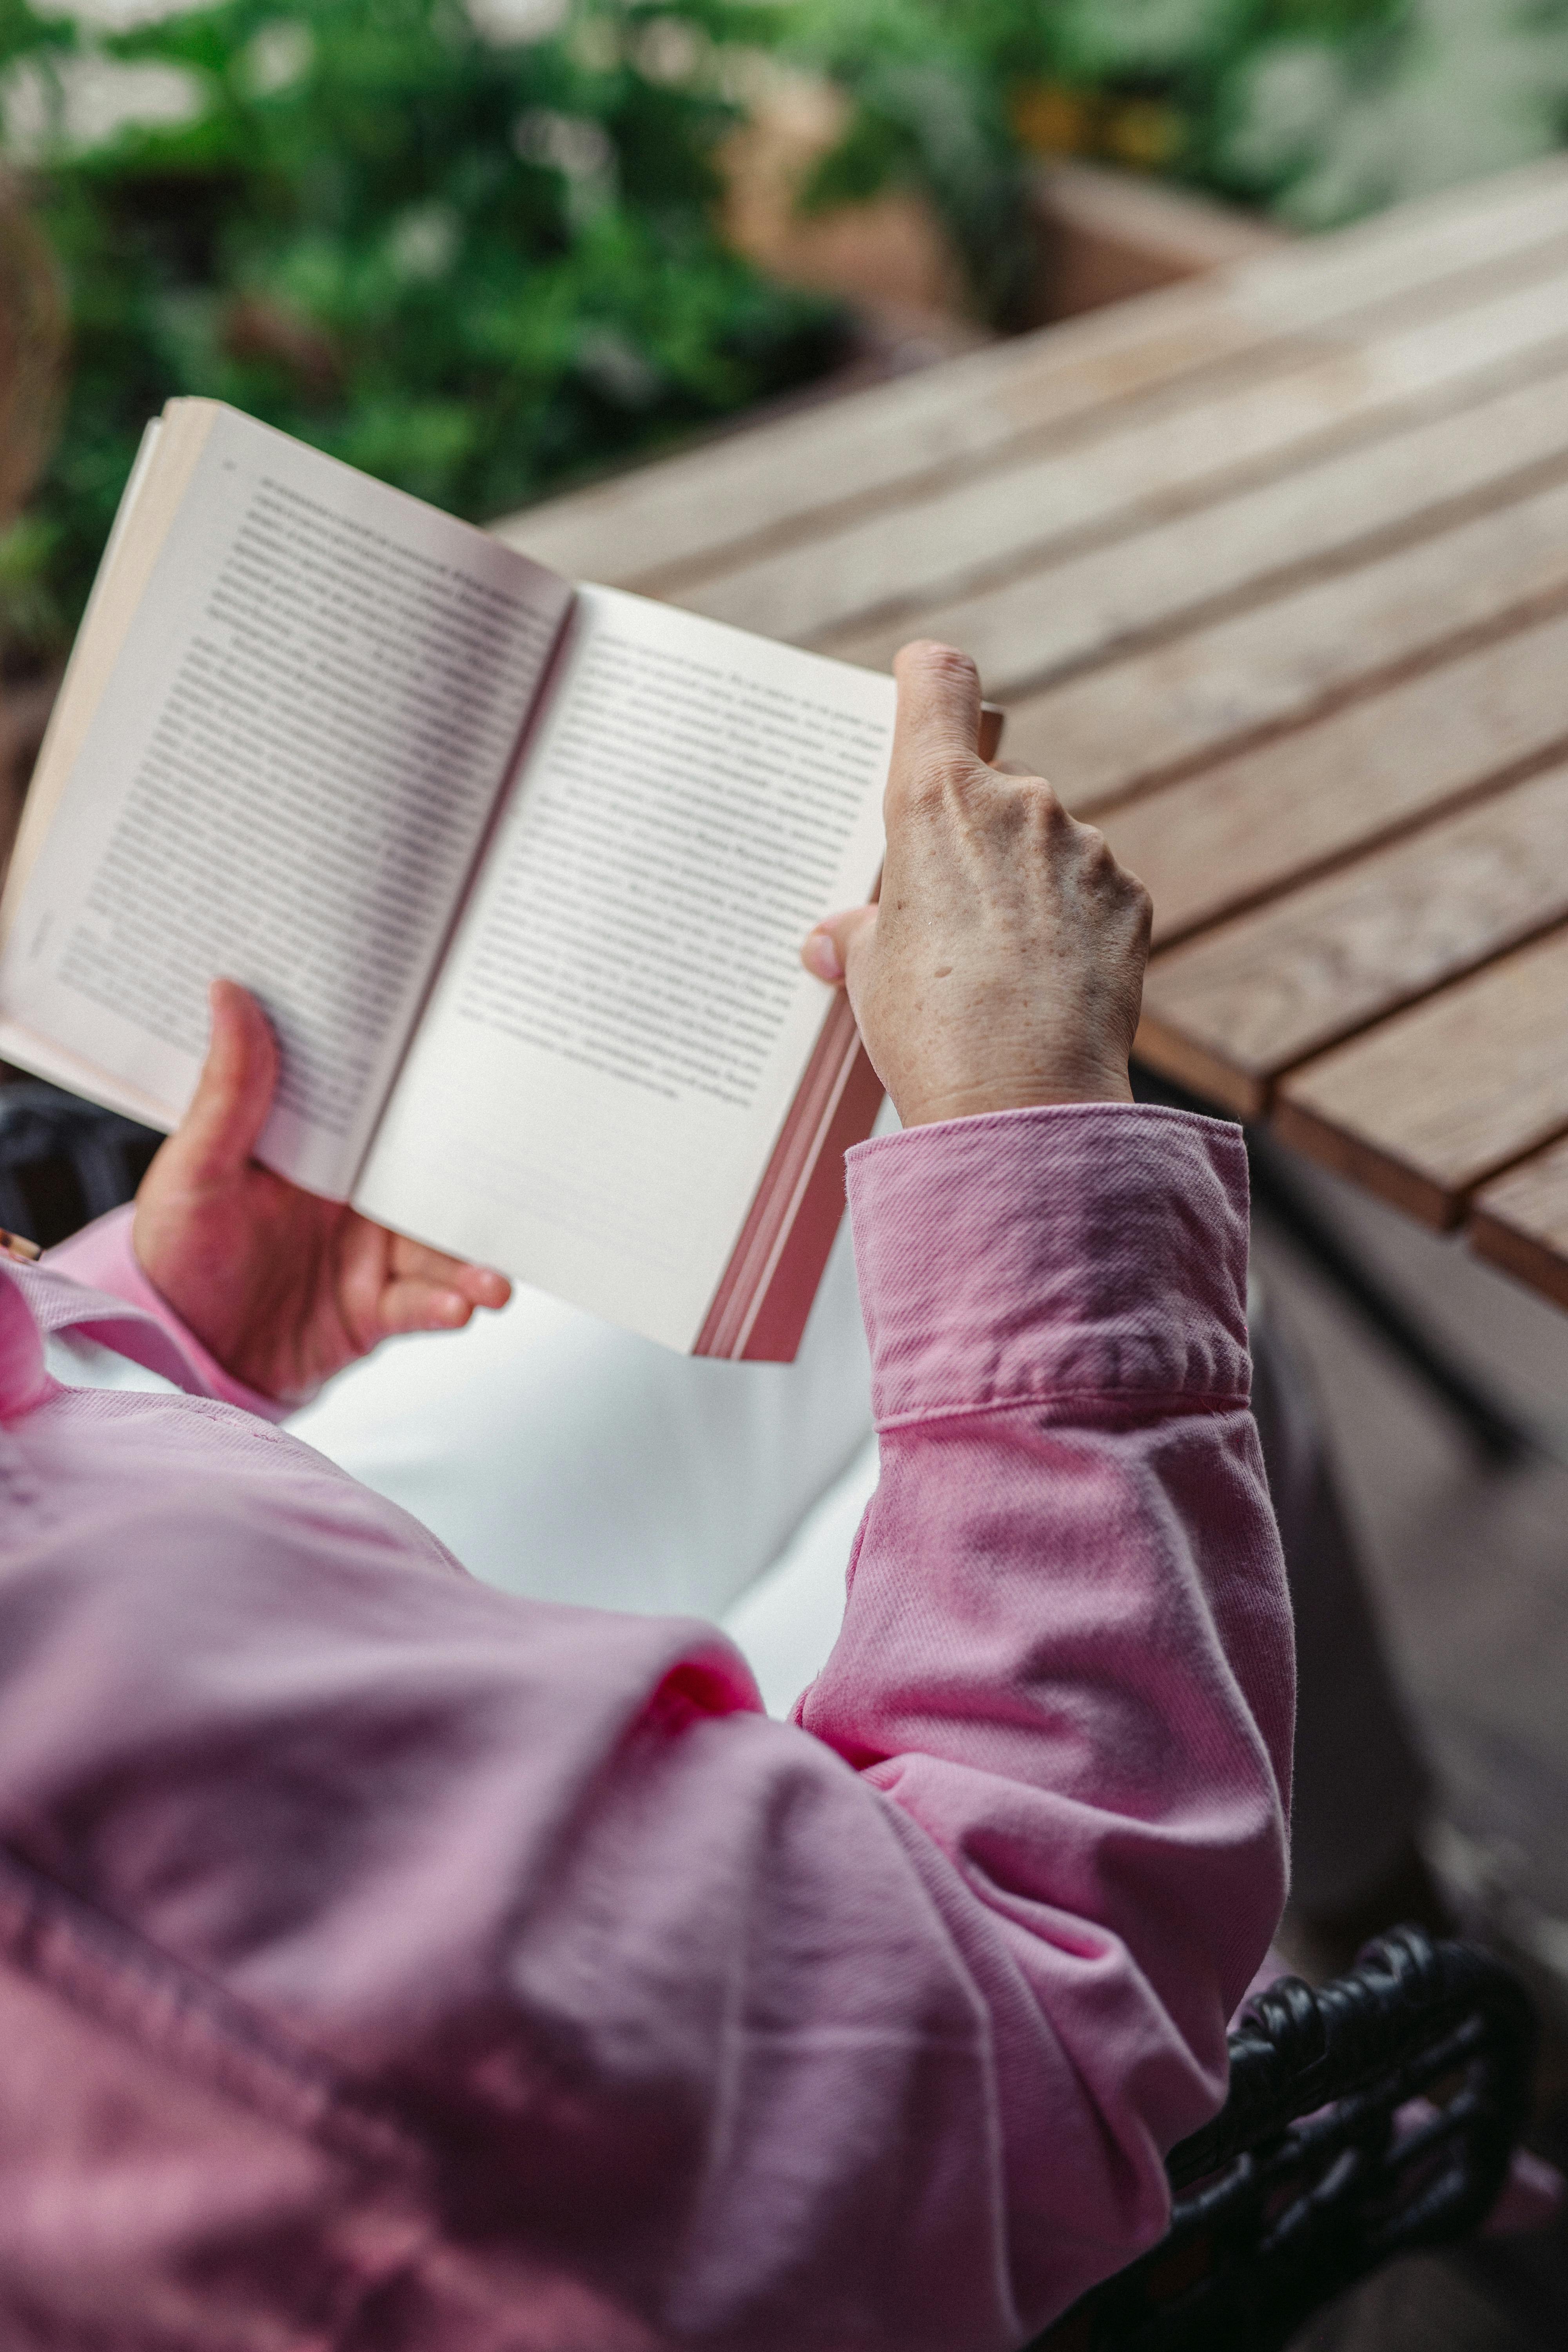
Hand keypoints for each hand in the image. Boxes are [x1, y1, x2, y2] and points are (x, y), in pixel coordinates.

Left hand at [134, 981, 510, 1406]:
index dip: (427, 1079)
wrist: (180, 1351)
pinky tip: (464, 1306)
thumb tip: (229, 992)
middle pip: (434, 1178)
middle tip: (521, 1172)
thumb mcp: (195, 1167)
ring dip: (474, 1259)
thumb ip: (228, 1091)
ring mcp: (373, 1254)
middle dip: (480, 1179)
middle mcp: (357, 1199)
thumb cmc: (176, 1251)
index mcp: (323, 1151)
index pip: (386, 1106)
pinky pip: (423, 1304)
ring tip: (496, 1279)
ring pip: (441, 1246)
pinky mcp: (377, 1310)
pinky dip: (449, 1304)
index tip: (473, 1054)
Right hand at [800, 640, 1150, 1126]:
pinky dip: (1072, 925)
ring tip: (1002, 967)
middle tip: (952, 916)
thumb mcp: (870, 971)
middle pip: (992, 786)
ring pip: (1044, 845)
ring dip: (1025, 885)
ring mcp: (1083, 847)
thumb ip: (863, 929)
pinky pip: (1091, 892)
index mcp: (936, 798)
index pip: (938, 683)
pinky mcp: (1129, 897)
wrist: (1022, 1102)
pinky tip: (1052, 982)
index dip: (927, 679)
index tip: (919, 686)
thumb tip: (836, 935)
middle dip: (972, 840)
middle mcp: (1019, 802)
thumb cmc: (929, 1030)